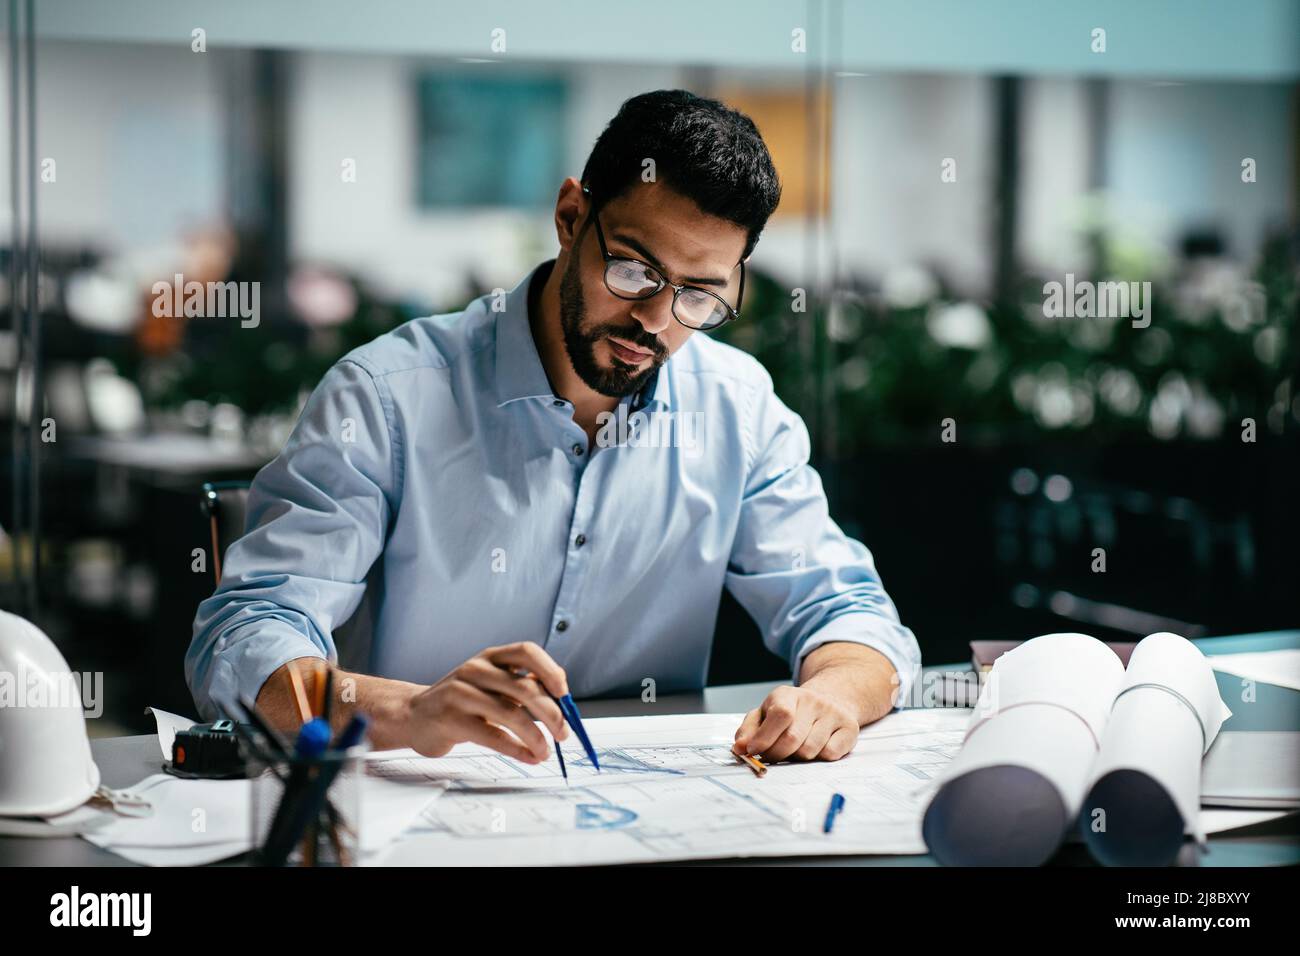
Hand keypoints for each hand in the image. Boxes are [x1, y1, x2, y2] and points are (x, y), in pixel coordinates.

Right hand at [401, 642, 570, 761]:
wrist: (413, 715)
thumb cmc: (460, 700)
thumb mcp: (489, 684)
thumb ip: (520, 686)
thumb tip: (562, 703)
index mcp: (489, 657)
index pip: (526, 652)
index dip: (550, 670)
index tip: (564, 693)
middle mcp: (476, 670)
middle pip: (525, 687)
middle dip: (551, 713)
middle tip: (563, 733)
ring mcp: (461, 694)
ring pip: (511, 714)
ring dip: (536, 737)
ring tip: (545, 751)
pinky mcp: (451, 720)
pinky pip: (493, 736)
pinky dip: (518, 749)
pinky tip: (529, 757)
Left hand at [732, 684, 859, 762]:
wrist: (829, 700)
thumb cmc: (791, 712)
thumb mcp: (765, 714)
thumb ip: (748, 730)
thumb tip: (740, 748)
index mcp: (787, 695)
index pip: (780, 715)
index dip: (765, 737)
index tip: (754, 751)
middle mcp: (813, 701)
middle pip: (792, 739)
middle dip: (777, 754)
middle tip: (772, 756)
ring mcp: (833, 713)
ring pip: (810, 750)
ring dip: (798, 757)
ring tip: (796, 748)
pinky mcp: (850, 728)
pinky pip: (830, 755)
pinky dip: (819, 758)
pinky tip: (816, 747)